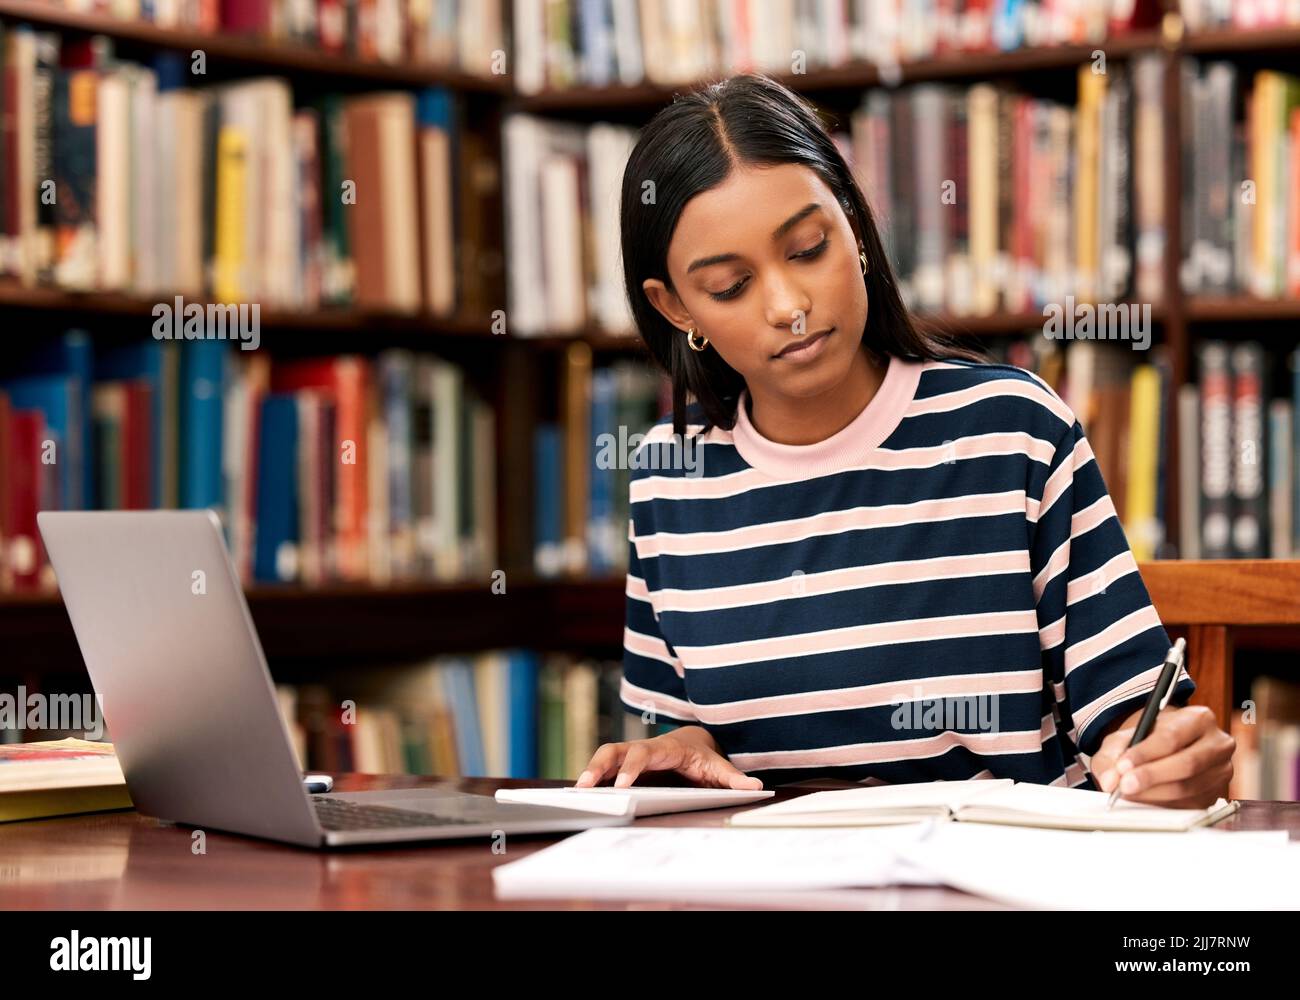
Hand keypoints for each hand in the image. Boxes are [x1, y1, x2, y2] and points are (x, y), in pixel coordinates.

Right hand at [574, 731, 763, 789]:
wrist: (694, 743)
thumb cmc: (704, 756)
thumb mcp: (720, 766)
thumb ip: (734, 777)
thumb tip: (756, 786)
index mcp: (664, 748)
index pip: (643, 755)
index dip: (632, 768)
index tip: (624, 785)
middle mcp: (643, 748)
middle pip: (615, 751)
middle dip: (599, 766)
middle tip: (586, 786)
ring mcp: (631, 755)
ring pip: (605, 757)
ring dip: (590, 772)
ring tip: (577, 792)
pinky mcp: (625, 765)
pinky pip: (605, 769)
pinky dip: (592, 778)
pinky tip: (581, 795)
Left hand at [1091, 705, 1234, 808]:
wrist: (1164, 750)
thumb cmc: (1147, 740)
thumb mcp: (1125, 738)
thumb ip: (1112, 755)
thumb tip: (1109, 781)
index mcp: (1198, 718)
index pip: (1172, 737)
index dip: (1146, 753)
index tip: (1123, 765)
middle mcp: (1217, 744)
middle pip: (1187, 764)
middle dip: (1151, 776)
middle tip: (1125, 785)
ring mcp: (1221, 771)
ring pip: (1188, 787)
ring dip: (1154, 794)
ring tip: (1129, 793)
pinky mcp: (1217, 793)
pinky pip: (1190, 804)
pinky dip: (1164, 805)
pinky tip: (1145, 800)